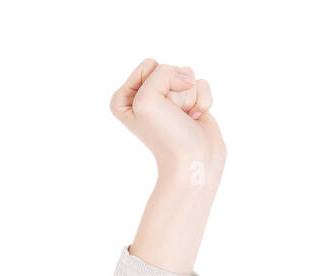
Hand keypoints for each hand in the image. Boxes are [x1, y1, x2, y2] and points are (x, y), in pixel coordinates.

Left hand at [110, 59, 225, 182]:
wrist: (191, 160)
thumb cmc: (166, 136)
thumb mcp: (147, 99)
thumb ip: (162, 72)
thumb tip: (188, 77)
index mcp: (123, 98)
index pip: (150, 65)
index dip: (157, 85)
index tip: (156, 110)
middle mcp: (143, 97)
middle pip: (170, 68)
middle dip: (176, 91)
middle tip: (172, 115)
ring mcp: (167, 100)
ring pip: (187, 74)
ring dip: (190, 95)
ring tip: (183, 117)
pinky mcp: (188, 102)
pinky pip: (202, 83)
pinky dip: (203, 99)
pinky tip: (195, 117)